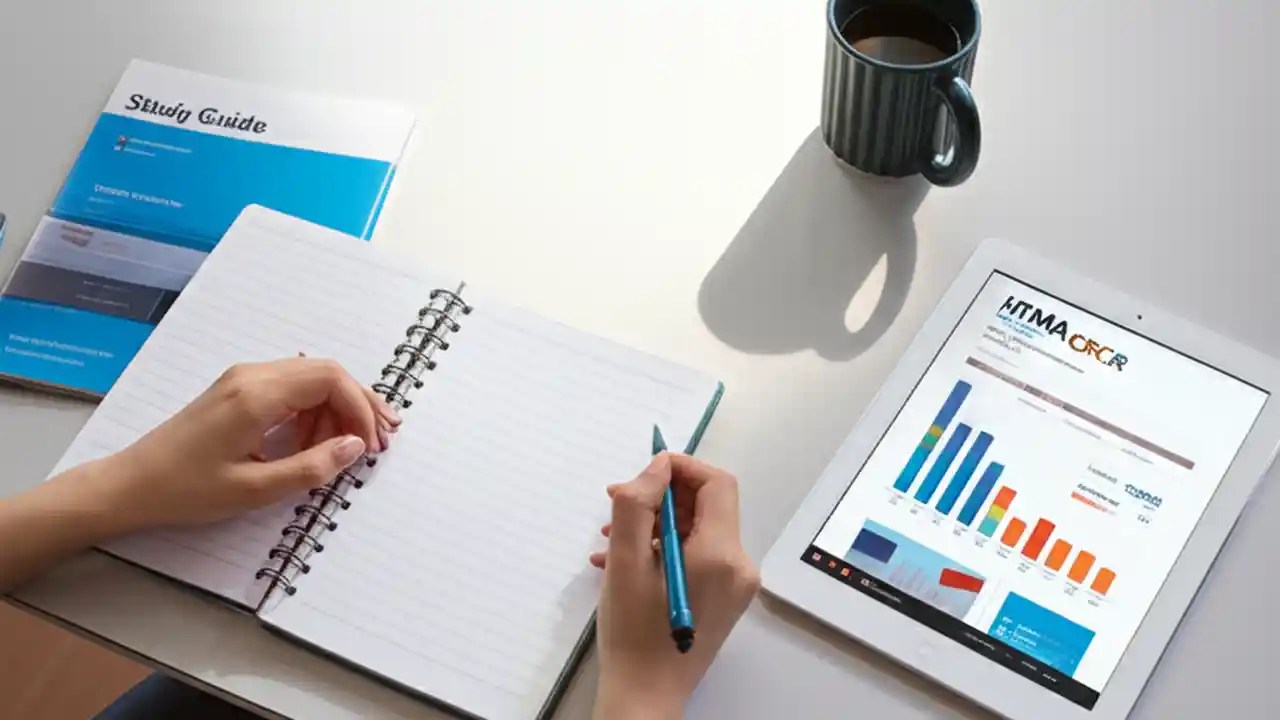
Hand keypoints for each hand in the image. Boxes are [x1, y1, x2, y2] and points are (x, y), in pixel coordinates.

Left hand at [94, 358, 399, 532]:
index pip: (330, 379)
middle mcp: (252, 376)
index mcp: (257, 394)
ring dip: (336, 410)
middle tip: (380, 441)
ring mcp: (243, 380)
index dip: (360, 409)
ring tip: (344, 450)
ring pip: (311, 379)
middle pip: (325, 372)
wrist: (130, 484)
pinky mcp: (237, 391)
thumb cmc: (186, 490)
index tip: (370, 446)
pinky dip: (313, 411)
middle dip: (358, 404)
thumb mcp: (254, 489)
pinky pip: (291, 389)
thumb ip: (312, 467)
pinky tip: (315, 442)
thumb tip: (355, 447)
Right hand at [590, 453, 758, 719]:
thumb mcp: (624, 562)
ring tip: (611, 541)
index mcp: (721, 553)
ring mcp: (735, 585)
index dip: (681, 468)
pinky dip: (665, 549)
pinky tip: (624, 563)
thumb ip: (638, 505)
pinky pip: (698, 556)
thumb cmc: (633, 634)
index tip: (643, 473)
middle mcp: (739, 566)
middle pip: (708, 506)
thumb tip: (658, 468)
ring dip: (657, 525)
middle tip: (617, 505)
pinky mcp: (724, 600)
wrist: (645, 697)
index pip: (716, 484)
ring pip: (699, 531)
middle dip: (662, 498)